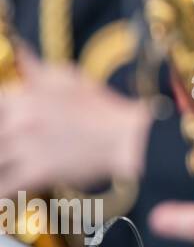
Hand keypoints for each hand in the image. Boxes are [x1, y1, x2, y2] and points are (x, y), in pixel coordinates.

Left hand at [0, 52, 150, 197]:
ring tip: (6, 168)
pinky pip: (3, 189)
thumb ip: (35, 67)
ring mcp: (25, 148)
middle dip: (0, 144)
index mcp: (22, 97)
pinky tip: (2, 198)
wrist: (127, 139)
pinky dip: (0, 196)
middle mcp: (18, 122)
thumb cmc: (100, 107)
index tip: (4, 126)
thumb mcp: (68, 78)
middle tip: (7, 148)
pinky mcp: (36, 174)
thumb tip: (16, 48)